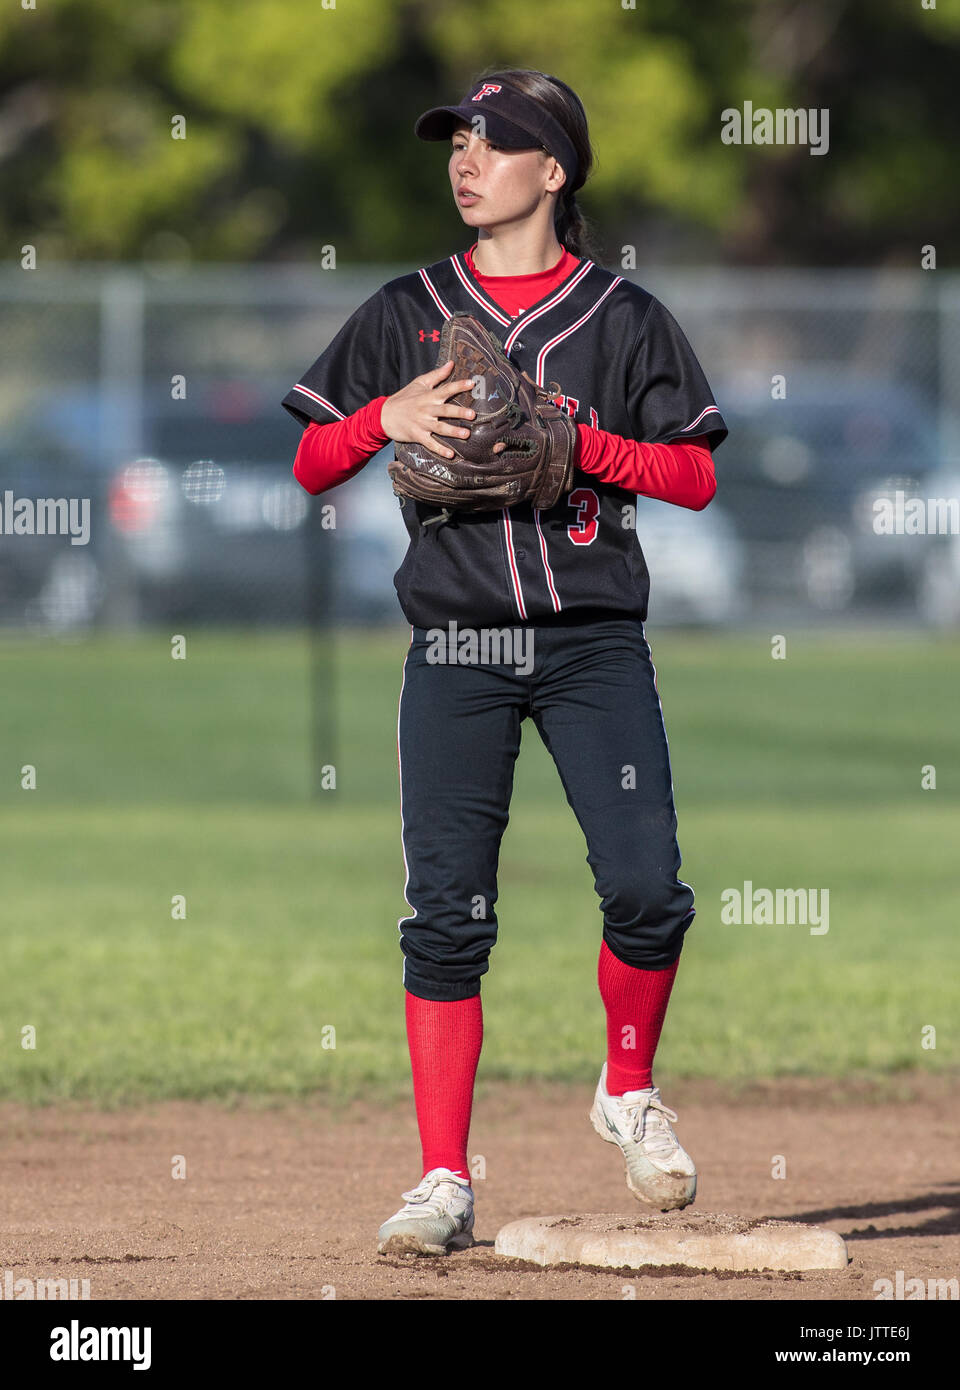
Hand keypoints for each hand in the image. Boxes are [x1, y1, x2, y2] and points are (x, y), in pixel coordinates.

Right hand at [381, 359, 506, 459]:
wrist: (384, 415)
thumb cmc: (404, 398)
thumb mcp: (419, 383)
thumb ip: (437, 374)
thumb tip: (451, 363)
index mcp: (428, 396)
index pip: (446, 389)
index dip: (459, 386)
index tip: (471, 383)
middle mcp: (426, 410)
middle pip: (445, 410)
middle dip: (459, 412)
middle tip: (473, 414)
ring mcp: (422, 424)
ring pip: (440, 428)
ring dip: (453, 432)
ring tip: (466, 434)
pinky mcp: (417, 436)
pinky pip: (430, 444)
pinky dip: (440, 449)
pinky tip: (450, 455)